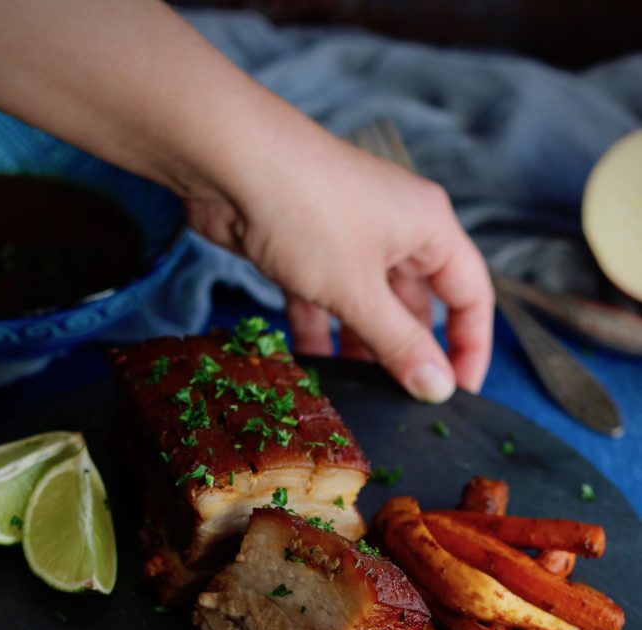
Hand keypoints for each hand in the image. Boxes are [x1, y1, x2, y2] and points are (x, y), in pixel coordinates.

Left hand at [185, 134, 493, 401]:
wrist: (225, 161)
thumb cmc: (305, 211)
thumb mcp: (359, 290)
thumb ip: (400, 344)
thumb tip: (439, 389)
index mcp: (429, 228)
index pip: (470, 296)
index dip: (470, 348)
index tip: (460, 395)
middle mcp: (395, 230)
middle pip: (416, 306)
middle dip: (406, 354)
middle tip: (397, 403)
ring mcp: (348, 239)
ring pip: (367, 307)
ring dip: (360, 349)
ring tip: (354, 394)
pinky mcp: (305, 249)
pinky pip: (324, 301)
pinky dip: (319, 332)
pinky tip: (309, 367)